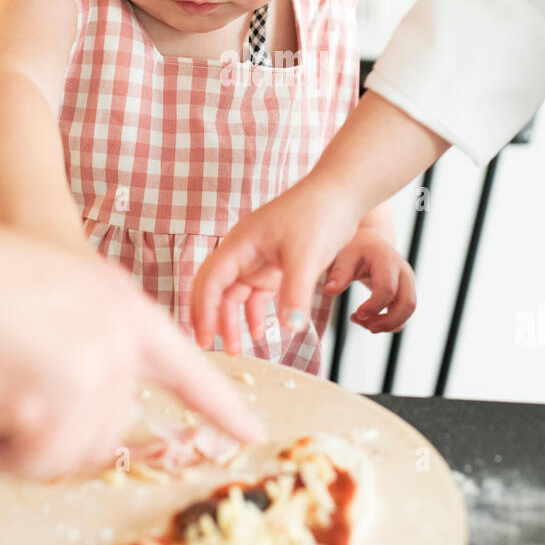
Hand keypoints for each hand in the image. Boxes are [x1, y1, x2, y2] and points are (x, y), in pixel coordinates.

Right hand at [0, 208, 264, 478]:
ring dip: (4, 445)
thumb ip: (80, 345)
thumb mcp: (44, 295)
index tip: (248, 432)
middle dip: (44, 433)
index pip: (184, 363)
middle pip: (106, 431)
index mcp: (120, 303)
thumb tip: (78, 409)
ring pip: (62, 455)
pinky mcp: (58, 405)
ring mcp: (94, 371)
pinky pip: (24, 464)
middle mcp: (120, 337)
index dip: (216, 403)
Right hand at [189, 173, 362, 353]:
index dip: (203, 311)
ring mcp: (257, 259)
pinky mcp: (273, 265)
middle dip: (211, 318)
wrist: (341, 195)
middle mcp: (242, 252)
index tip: (204, 339)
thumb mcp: (307, 256)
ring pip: (234, 295)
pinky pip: (255, 294)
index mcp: (239, 244)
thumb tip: (291, 328)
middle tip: (212, 349)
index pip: (210, 281)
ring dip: (231, 321)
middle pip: (215, 289)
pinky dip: (254, 313)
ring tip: (235, 349)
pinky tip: (259, 332)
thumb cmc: (319, 215)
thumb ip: (296, 292)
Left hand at [322, 228, 415, 332]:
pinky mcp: (406, 294)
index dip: (373, 306)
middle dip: (388, 322)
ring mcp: (408, 284)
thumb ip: (339, 273)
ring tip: (363, 321)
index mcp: (388, 261)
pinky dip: (388, 324)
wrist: (372, 243)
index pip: (387, 289)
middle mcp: (403, 273)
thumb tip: (329, 291)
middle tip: (365, 325)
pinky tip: (368, 319)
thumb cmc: (358, 250)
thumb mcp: (346, 256)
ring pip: (408, 312)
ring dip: (387, 325)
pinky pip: (403, 315)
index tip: (356, 314)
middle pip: (408, 304)